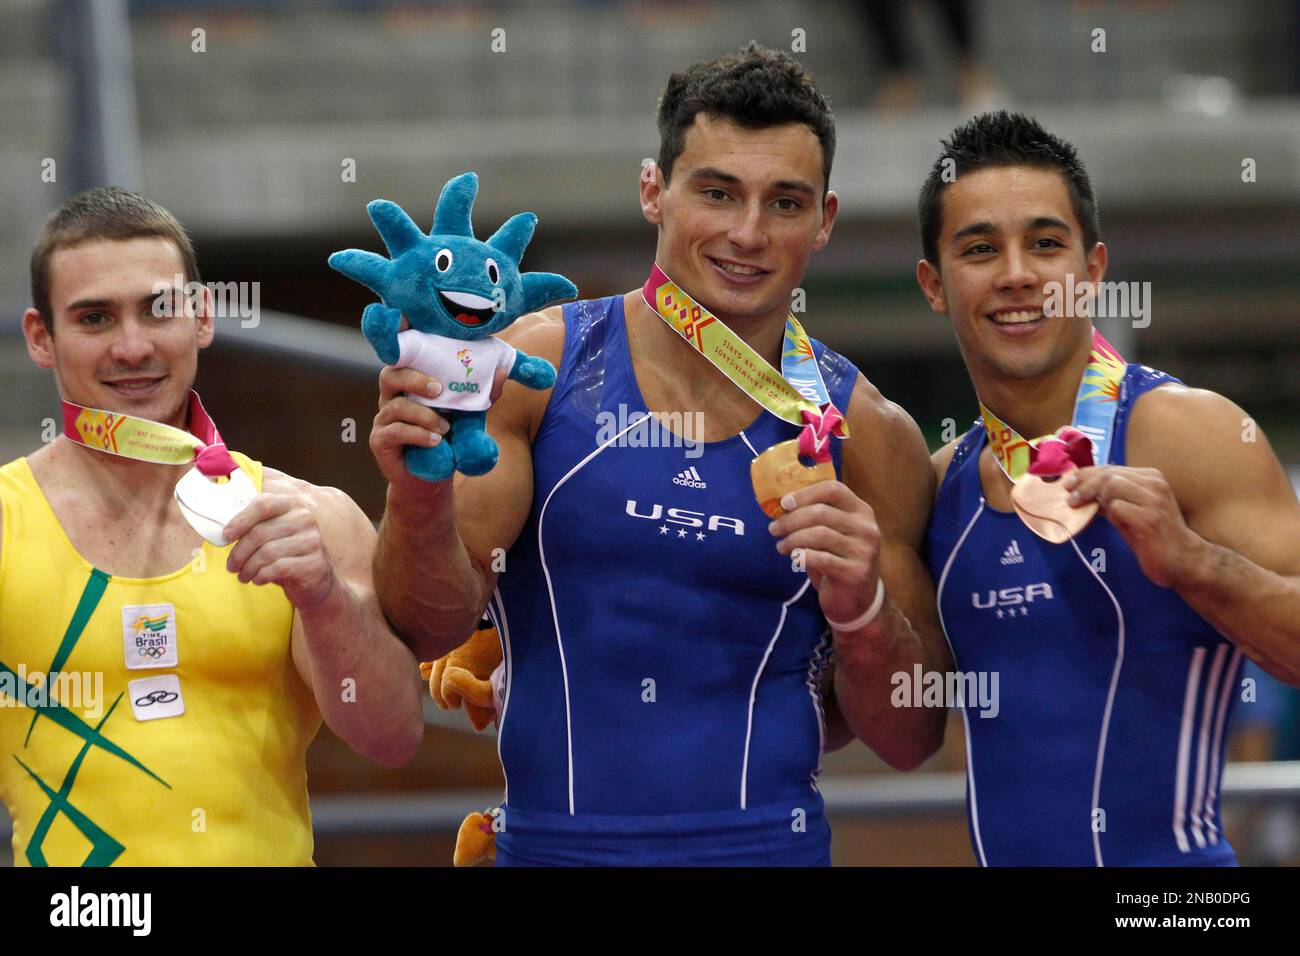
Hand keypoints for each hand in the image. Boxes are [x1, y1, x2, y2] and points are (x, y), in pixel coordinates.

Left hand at [222, 475, 337, 610]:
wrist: (316, 582)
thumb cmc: (287, 556)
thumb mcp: (273, 536)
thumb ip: (256, 526)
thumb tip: (224, 530)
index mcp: (293, 506)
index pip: (263, 504)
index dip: (241, 520)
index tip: (226, 536)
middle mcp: (305, 519)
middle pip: (261, 532)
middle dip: (239, 552)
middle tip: (231, 566)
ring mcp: (312, 541)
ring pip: (267, 552)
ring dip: (248, 567)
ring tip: (242, 575)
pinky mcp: (314, 563)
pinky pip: (278, 568)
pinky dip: (261, 576)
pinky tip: (258, 580)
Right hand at [370, 364, 508, 489]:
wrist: (432, 478)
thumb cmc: (448, 440)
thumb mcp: (468, 416)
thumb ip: (482, 396)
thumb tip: (502, 372)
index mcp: (408, 385)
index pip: (403, 360)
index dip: (410, 353)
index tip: (434, 357)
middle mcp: (391, 397)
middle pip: (390, 376)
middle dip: (415, 380)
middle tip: (439, 390)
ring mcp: (383, 419)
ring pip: (396, 406)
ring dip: (424, 415)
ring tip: (445, 428)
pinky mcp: (380, 441)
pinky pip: (395, 431)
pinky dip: (417, 434)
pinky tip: (435, 441)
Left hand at [768, 480, 882, 628]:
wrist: (858, 600)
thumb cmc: (838, 560)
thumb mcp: (833, 533)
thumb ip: (816, 517)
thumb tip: (781, 505)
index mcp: (861, 511)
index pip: (833, 489)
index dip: (805, 494)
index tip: (784, 504)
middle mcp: (867, 528)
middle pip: (821, 512)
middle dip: (791, 520)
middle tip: (774, 529)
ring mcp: (863, 551)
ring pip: (819, 534)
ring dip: (792, 539)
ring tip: (781, 546)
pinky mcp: (855, 572)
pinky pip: (820, 558)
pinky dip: (801, 556)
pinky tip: (793, 558)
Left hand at [1065, 465, 1201, 586]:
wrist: (1182, 559)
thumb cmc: (1152, 536)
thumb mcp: (1129, 510)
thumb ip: (1110, 497)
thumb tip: (1078, 489)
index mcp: (1151, 477)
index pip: (1111, 468)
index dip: (1086, 474)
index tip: (1068, 483)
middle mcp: (1155, 483)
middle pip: (1109, 474)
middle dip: (1084, 485)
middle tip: (1071, 500)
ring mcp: (1154, 500)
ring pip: (1112, 486)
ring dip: (1099, 501)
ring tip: (1101, 515)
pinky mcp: (1149, 519)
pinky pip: (1117, 508)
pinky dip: (1111, 516)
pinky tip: (1119, 526)